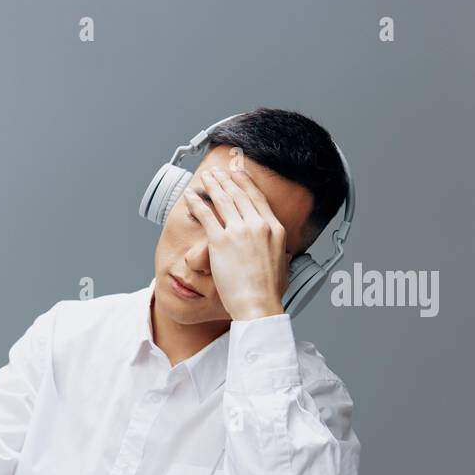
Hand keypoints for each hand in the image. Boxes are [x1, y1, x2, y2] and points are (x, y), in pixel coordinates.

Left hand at [184, 168, 287, 320]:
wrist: (258, 304)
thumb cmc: (269, 292)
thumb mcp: (283, 264)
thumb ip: (280, 252)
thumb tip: (283, 253)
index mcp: (275, 229)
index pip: (258, 198)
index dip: (246, 181)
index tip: (238, 171)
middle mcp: (258, 225)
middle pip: (239, 194)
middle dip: (226, 179)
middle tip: (218, 170)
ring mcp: (239, 232)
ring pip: (223, 200)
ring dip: (212, 185)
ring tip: (205, 177)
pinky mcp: (221, 242)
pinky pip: (206, 215)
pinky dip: (197, 203)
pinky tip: (191, 195)